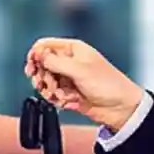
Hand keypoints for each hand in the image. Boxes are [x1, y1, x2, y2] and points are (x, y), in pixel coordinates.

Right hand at [26, 38, 143, 130]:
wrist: (120, 108)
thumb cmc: (108, 84)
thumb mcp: (79, 70)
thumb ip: (56, 62)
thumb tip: (38, 55)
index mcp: (73, 49)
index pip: (45, 46)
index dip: (35, 56)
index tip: (33, 68)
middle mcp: (69, 62)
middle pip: (41, 65)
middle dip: (42, 76)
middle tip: (47, 85)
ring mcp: (68, 78)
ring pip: (45, 81)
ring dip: (50, 90)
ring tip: (61, 95)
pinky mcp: (68, 93)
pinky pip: (52, 95)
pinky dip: (56, 99)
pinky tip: (67, 102)